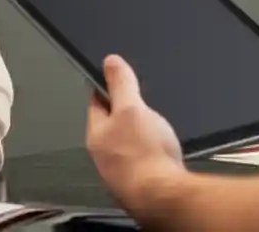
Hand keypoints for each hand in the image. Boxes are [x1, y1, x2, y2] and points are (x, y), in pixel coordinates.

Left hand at [86, 55, 186, 216]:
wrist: (162, 196)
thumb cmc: (144, 154)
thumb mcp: (132, 108)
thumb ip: (121, 84)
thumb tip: (110, 61)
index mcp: (97, 134)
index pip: (97, 102)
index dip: (107, 86)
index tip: (115, 77)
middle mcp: (103, 154)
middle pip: (112, 124)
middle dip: (126, 111)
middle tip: (141, 101)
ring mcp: (120, 170)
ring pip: (126, 143)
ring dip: (138, 134)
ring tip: (153, 126)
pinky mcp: (139, 182)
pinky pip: (142, 159)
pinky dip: (149, 152)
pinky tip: (160, 150)